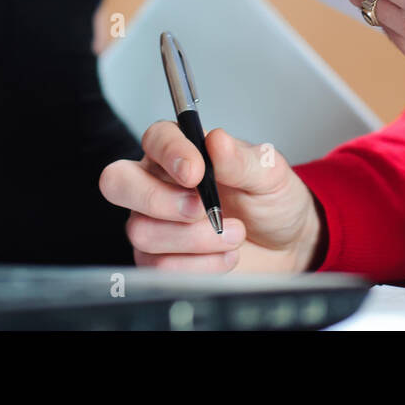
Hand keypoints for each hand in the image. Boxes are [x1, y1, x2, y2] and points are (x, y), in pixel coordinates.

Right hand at [99, 121, 322, 273]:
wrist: (286, 246)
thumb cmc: (271, 202)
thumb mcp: (270, 175)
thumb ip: (243, 159)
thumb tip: (218, 140)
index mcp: (181, 152)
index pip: (155, 139)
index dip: (169, 153)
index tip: (195, 171)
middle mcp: (159, 184)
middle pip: (118, 182)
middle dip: (158, 199)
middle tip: (201, 208)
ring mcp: (155, 223)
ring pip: (142, 231)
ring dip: (194, 238)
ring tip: (233, 233)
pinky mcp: (161, 259)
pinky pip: (159, 266)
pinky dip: (199, 264)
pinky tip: (224, 255)